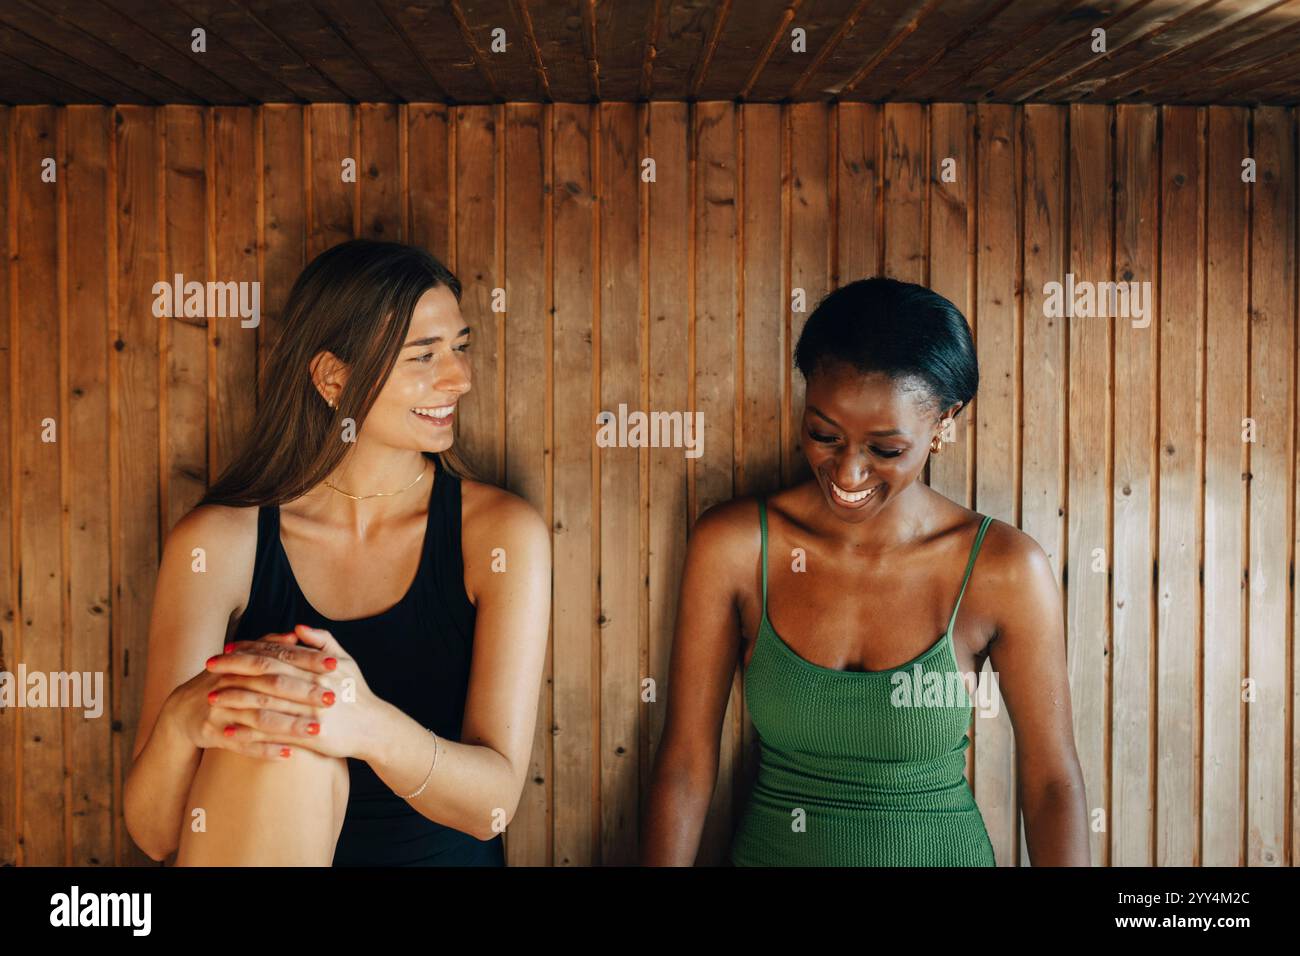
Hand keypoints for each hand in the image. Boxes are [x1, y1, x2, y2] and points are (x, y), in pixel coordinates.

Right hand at [165, 632, 328, 759]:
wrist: (182, 712)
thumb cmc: (222, 684)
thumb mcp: (242, 661)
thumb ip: (269, 646)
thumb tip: (296, 634)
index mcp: (241, 662)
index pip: (280, 657)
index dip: (308, 659)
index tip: (336, 664)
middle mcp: (229, 682)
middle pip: (271, 686)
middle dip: (303, 692)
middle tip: (331, 698)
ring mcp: (219, 709)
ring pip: (258, 718)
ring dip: (288, 725)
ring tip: (316, 731)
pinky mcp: (211, 733)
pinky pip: (241, 744)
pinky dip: (264, 750)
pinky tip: (288, 754)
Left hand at [204, 624, 388, 761]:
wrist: (376, 728)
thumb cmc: (358, 693)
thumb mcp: (347, 662)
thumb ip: (323, 642)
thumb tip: (298, 627)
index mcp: (320, 667)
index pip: (279, 653)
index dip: (251, 649)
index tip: (228, 648)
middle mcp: (314, 686)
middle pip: (267, 674)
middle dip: (235, 669)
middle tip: (209, 667)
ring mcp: (310, 712)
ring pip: (266, 703)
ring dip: (236, 699)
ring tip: (211, 697)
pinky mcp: (309, 736)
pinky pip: (273, 733)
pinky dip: (249, 731)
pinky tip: (229, 729)